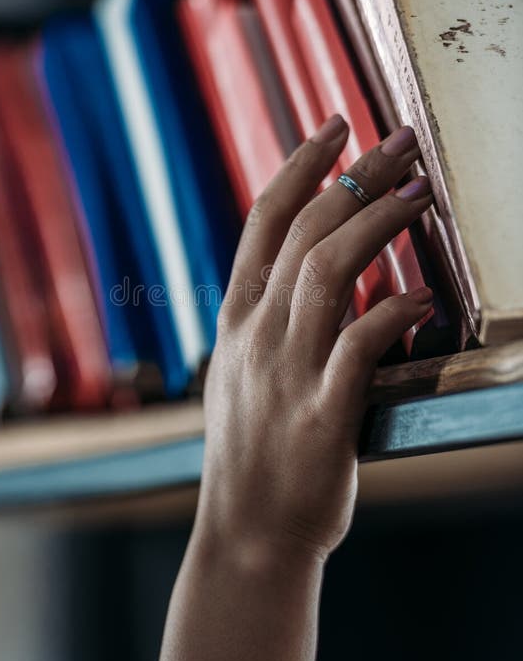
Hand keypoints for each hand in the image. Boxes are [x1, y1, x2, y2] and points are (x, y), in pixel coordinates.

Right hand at [198, 115, 432, 564]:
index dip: (301, 166)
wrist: (247, 533)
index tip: (335, 126)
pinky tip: (425, 297)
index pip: (263, 221)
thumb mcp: (238, 373)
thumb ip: (265, 321)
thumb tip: (304, 275)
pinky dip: (393, 314)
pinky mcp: (321, 416)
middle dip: (357, 179)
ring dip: (379, 226)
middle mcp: (255, 335)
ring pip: (329, 274)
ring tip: (420, 196)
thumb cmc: (253, 451)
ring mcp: (285, 373)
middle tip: (402, 145)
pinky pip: (358, 348)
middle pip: (307, 232)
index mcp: (235, 319)